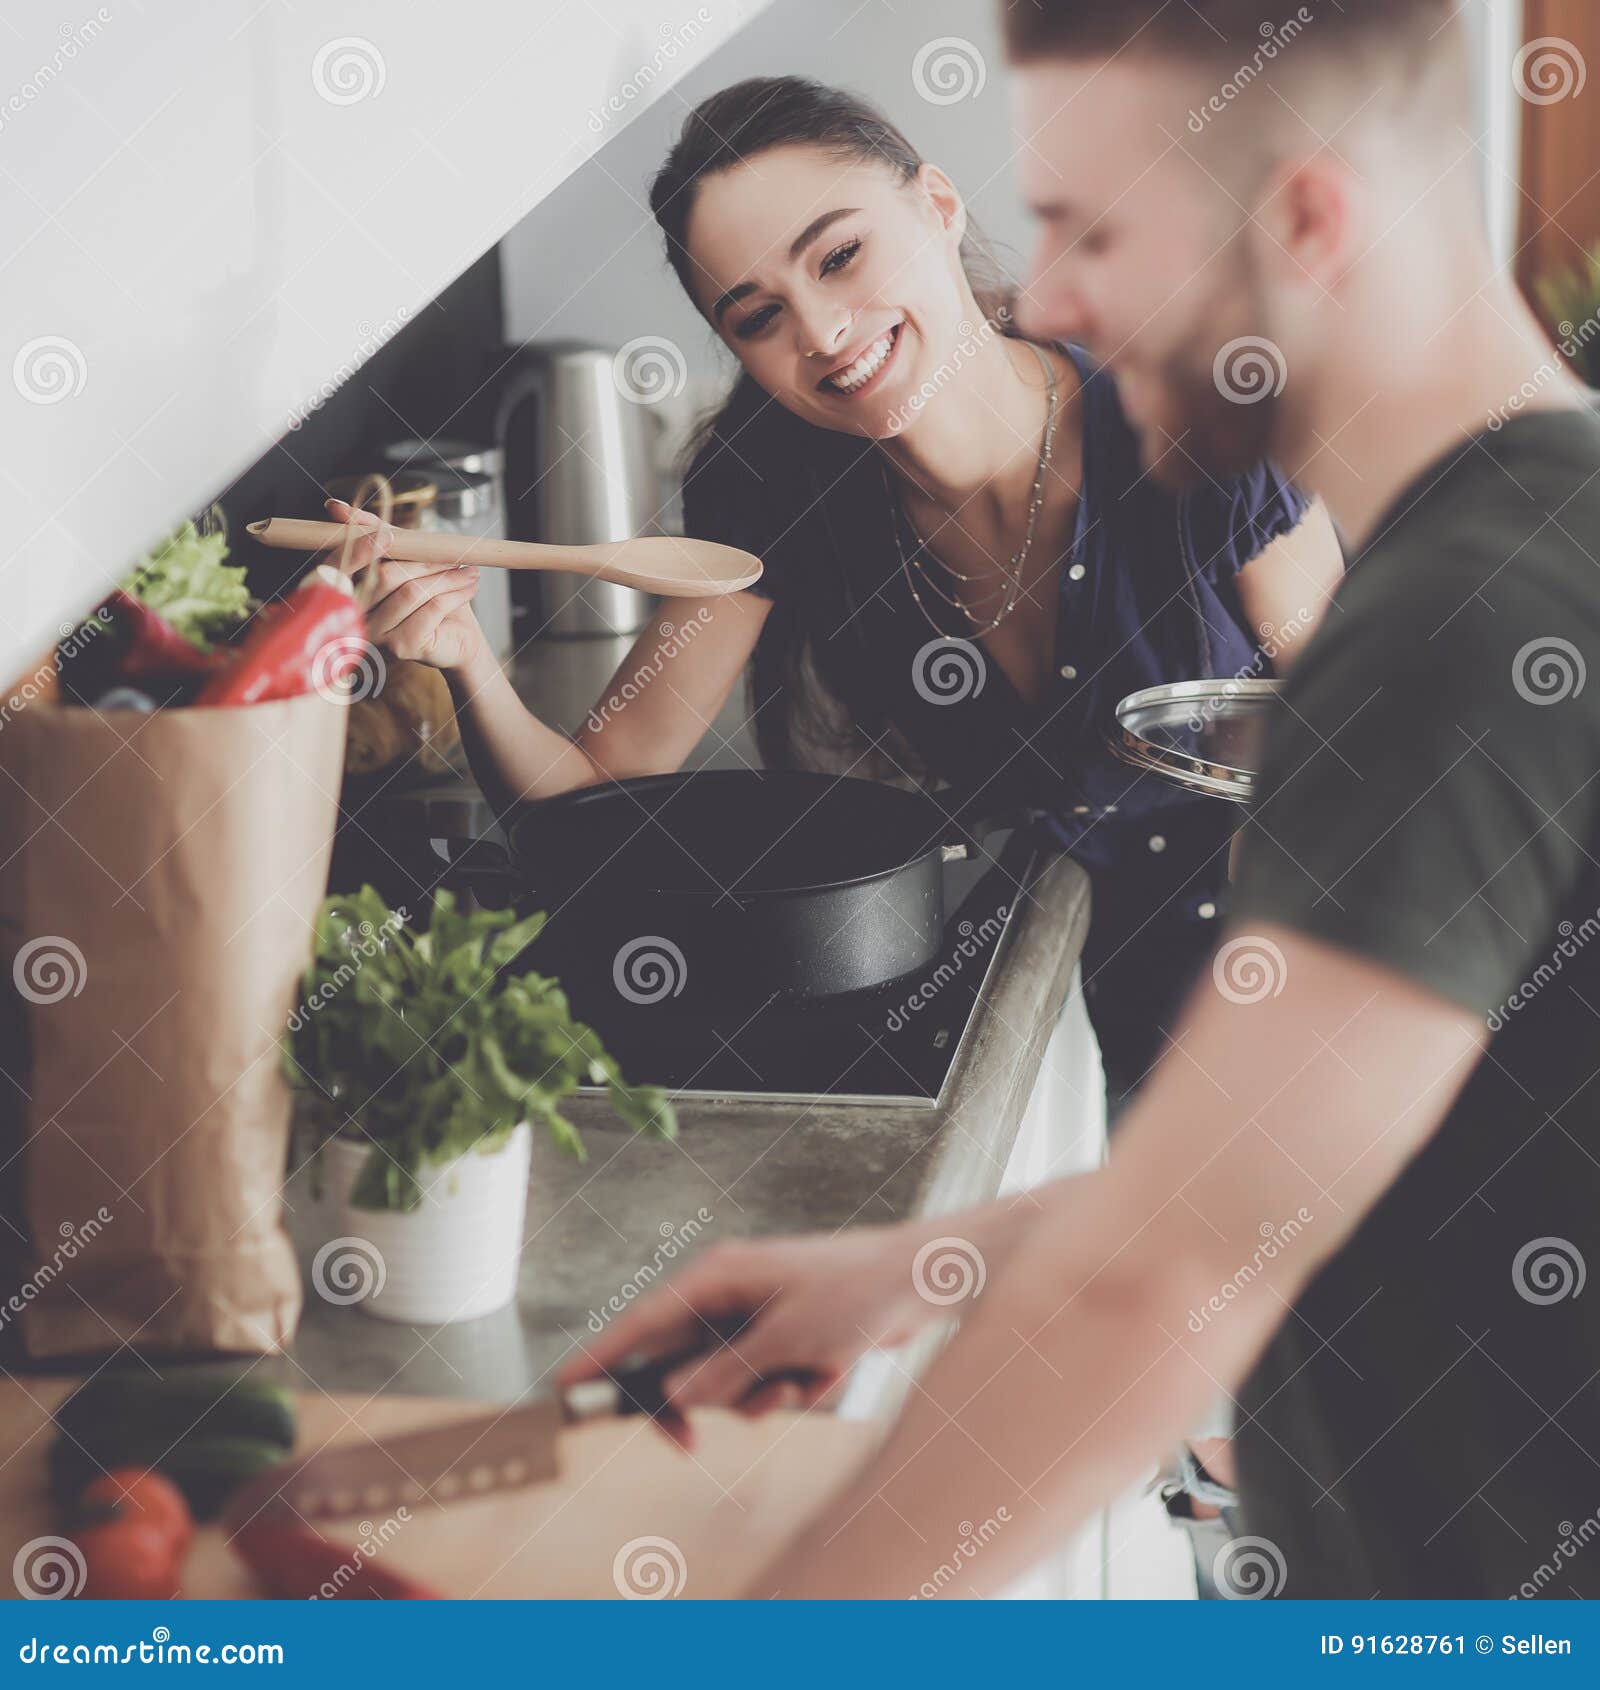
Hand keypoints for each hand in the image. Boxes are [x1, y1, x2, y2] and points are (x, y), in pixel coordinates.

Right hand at [325, 498, 485, 671]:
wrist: (458, 638)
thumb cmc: (428, 596)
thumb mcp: (403, 559)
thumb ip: (376, 533)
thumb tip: (337, 509)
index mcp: (347, 592)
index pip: (340, 565)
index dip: (361, 548)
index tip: (388, 534)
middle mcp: (355, 617)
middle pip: (384, 575)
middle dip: (424, 560)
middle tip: (455, 554)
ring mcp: (376, 634)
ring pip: (411, 592)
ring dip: (447, 576)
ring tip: (470, 571)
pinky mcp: (401, 647)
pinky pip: (430, 610)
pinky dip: (455, 594)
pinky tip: (470, 588)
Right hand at [556, 1225, 939, 1441]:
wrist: (919, 1282)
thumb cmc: (855, 1293)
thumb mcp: (787, 1340)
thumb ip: (725, 1372)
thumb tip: (671, 1396)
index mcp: (716, 1277)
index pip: (641, 1322)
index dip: (600, 1357)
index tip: (562, 1390)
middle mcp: (727, 1295)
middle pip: (674, 1362)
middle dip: (694, 1403)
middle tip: (688, 1447)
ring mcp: (753, 1317)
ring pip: (724, 1383)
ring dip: (761, 1397)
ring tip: (805, 1376)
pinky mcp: (779, 1338)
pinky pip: (762, 1384)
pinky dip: (791, 1390)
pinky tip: (828, 1370)